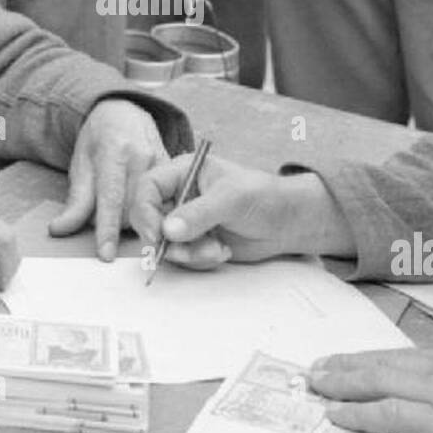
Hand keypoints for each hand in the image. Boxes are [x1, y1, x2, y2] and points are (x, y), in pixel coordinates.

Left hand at [49, 99, 167, 259]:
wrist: (125, 111)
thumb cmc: (99, 139)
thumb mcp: (81, 165)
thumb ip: (76, 201)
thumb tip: (59, 229)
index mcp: (113, 152)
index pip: (110, 198)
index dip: (108, 229)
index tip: (106, 254)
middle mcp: (141, 156)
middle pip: (133, 209)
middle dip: (118, 224)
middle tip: (107, 216)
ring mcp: (161, 161)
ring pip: (151, 209)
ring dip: (135, 220)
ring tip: (124, 207)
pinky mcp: (173, 169)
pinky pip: (166, 201)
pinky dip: (154, 211)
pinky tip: (145, 206)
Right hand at [129, 153, 353, 268]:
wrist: (287, 223)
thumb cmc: (264, 197)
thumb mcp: (232, 199)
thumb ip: (199, 213)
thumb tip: (168, 230)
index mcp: (183, 172)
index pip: (147, 188)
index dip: (145, 211)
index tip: (157, 236)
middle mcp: (179, 195)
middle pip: (149, 219)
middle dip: (167, 240)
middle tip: (186, 251)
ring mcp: (186, 221)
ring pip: (165, 244)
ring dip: (189, 253)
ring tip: (217, 249)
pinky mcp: (194, 242)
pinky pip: (182, 258)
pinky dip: (199, 260)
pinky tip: (222, 251)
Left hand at [309, 349, 432, 432]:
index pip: (404, 357)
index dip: (371, 359)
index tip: (347, 360)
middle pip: (383, 363)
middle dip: (346, 365)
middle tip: (315, 367)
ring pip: (377, 382)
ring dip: (341, 383)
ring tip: (315, 384)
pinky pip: (389, 414)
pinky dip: (358, 413)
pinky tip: (336, 415)